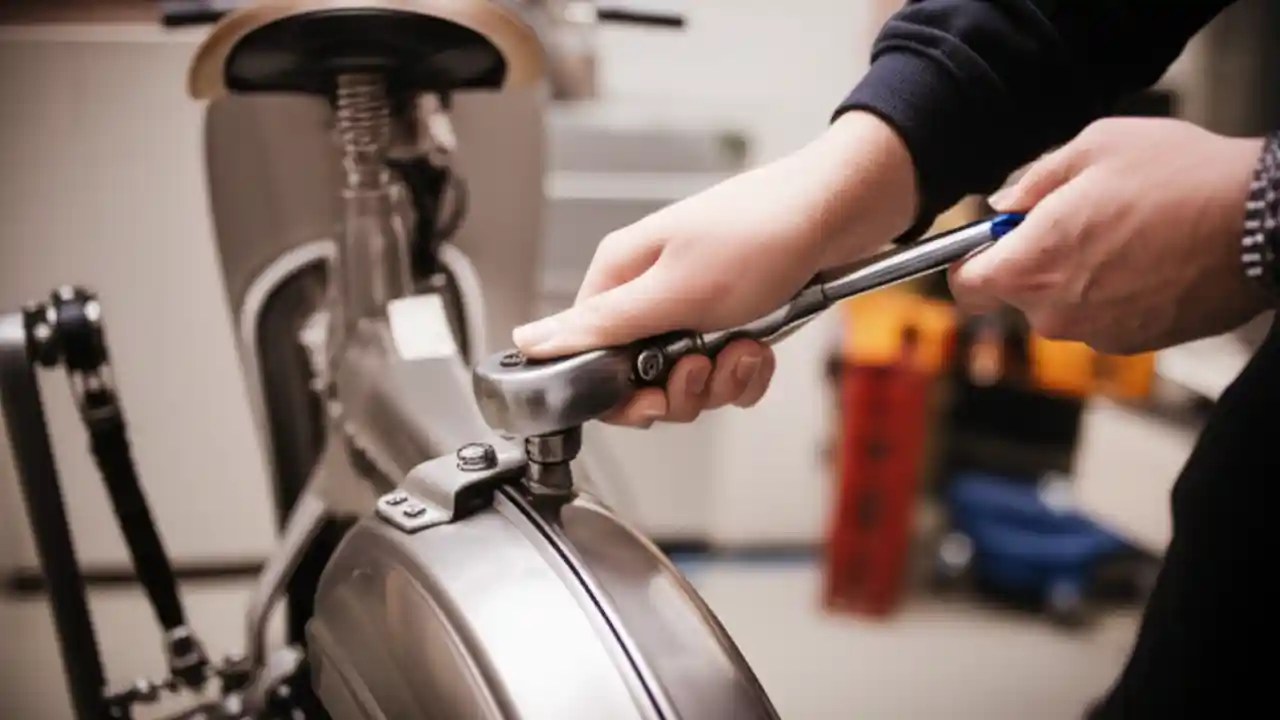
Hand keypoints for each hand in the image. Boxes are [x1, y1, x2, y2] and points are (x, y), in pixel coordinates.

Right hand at [512, 111, 916, 426]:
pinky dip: (749, 371)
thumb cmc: (759, 234)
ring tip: (744, 346)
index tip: (650, 396)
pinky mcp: (734, 321)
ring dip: (722, 379)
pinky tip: (762, 346)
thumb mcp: (672, 291)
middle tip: (705, 364)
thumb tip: (530, 342)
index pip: (589, 355)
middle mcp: (654, 294)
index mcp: (622, 278)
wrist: (838, 215)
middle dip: (681, 387)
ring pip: (689, 381)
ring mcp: (695, 309)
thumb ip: (600, 326)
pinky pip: (728, 372)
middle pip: (641, 379)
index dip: (618, 390)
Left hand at [950, 117, 1270, 354]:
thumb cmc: (1178, 178)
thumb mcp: (1093, 148)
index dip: (971, 263)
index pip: (965, 287)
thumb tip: (1002, 206)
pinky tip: (1149, 260)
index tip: (988, 245)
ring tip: (1125, 235)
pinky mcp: (1134, 343)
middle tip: (1076, 221)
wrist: (1261, 224)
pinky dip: (1114, 295)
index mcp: (1031, 265)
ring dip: (1078, 278)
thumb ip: (1033, 181)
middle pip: (1016, 296)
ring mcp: (1095, 333)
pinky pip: (1102, 319)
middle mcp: (1054, 311)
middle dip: (1034, 263)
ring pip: (1062, 307)